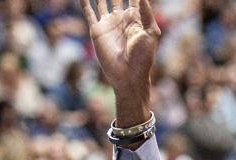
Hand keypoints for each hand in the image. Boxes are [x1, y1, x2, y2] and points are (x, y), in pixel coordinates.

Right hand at [81, 0, 159, 126]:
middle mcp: (121, 18)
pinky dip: (84, 2)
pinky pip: (89, 12)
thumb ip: (146, 12)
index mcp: (136, 18)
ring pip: (102, 0)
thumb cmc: (144, 57)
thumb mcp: (151, 33)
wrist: (129, 76)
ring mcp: (108, 23)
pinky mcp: (97, 31)